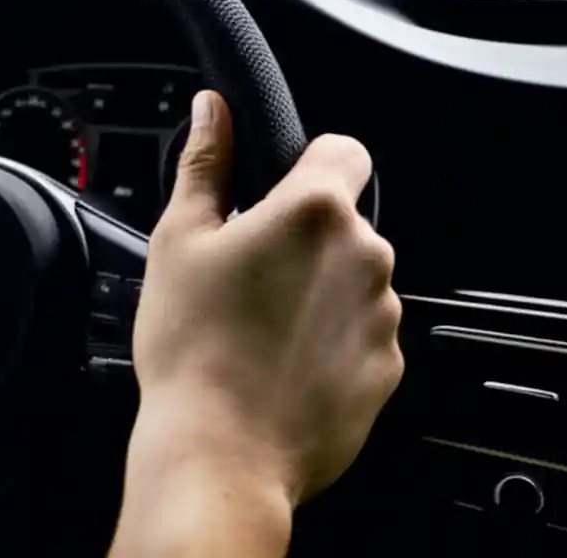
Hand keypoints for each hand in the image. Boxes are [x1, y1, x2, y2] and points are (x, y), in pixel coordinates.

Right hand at [132, 90, 401, 504]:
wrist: (219, 453)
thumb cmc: (193, 349)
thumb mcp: (180, 241)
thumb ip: (206, 164)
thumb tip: (214, 112)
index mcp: (315, 212)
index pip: (345, 150)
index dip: (311, 164)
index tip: (278, 195)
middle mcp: (366, 257)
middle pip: (345, 224)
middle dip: (305, 241)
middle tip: (247, 277)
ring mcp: (383, 317)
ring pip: (354, 282)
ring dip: (319, 294)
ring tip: (259, 330)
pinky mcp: (387, 370)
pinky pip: (362, 337)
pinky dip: (330, 345)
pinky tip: (280, 366)